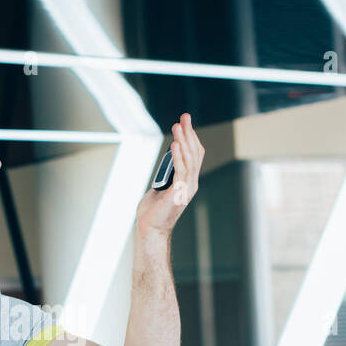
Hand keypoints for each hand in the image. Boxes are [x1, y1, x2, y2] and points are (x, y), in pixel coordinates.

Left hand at [136, 112, 204, 234]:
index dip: (191, 137)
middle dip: (189, 133)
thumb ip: (166, 173)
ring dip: (184, 140)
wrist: (150, 229)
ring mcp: (186, 189)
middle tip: (184, 116)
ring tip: (178, 126)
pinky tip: (175, 144)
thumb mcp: (160, 186)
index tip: (185, 122)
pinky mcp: (178, 194)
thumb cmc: (152, 211)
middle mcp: (191, 184)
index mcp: (188, 182)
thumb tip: (168, 158)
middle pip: (194, 154)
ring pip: (189, 160)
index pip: (194, 155)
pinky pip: (181, 171)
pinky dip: (179, 157)